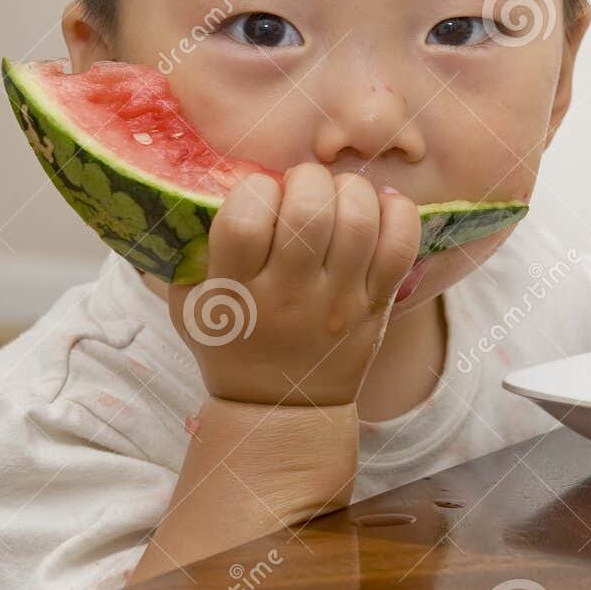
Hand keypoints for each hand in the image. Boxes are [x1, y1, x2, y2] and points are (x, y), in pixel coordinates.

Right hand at [168, 164, 420, 405]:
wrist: (279, 410)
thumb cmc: (229, 342)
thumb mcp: (190, 304)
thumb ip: (191, 250)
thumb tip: (210, 184)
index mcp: (236, 292)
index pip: (244, 221)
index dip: (253, 189)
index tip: (258, 193)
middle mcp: (290, 297)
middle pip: (310, 212)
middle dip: (307, 179)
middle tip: (302, 189)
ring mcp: (339, 302)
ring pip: (359, 221)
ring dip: (350, 190)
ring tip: (337, 196)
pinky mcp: (377, 305)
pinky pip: (401, 246)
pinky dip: (397, 213)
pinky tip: (378, 207)